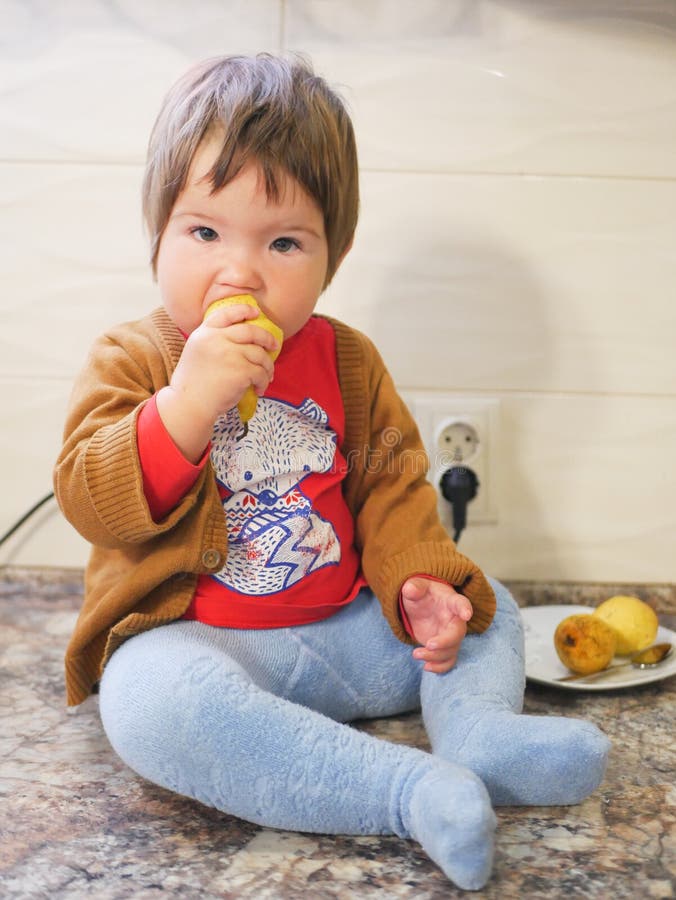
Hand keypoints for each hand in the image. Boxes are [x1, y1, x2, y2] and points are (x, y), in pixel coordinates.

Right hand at [157, 303, 279, 460]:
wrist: (189, 404)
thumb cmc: (193, 383)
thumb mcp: (197, 351)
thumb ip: (213, 340)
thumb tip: (243, 336)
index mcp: (204, 333)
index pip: (227, 313)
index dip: (244, 310)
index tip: (256, 312)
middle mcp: (216, 339)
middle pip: (250, 331)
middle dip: (267, 338)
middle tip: (274, 346)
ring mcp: (229, 354)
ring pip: (260, 354)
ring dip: (267, 367)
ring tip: (266, 377)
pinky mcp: (240, 371)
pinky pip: (261, 372)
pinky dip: (263, 382)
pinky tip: (259, 390)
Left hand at [401, 576, 472, 673]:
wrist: (422, 605)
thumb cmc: (422, 593)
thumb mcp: (416, 586)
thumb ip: (414, 587)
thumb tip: (409, 589)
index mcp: (450, 602)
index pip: (461, 603)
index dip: (465, 608)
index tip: (466, 614)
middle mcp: (455, 620)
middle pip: (458, 633)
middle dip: (445, 642)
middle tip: (428, 644)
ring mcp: (451, 635)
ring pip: (451, 650)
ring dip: (435, 656)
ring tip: (415, 654)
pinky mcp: (445, 648)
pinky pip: (448, 661)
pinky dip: (440, 667)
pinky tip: (426, 667)